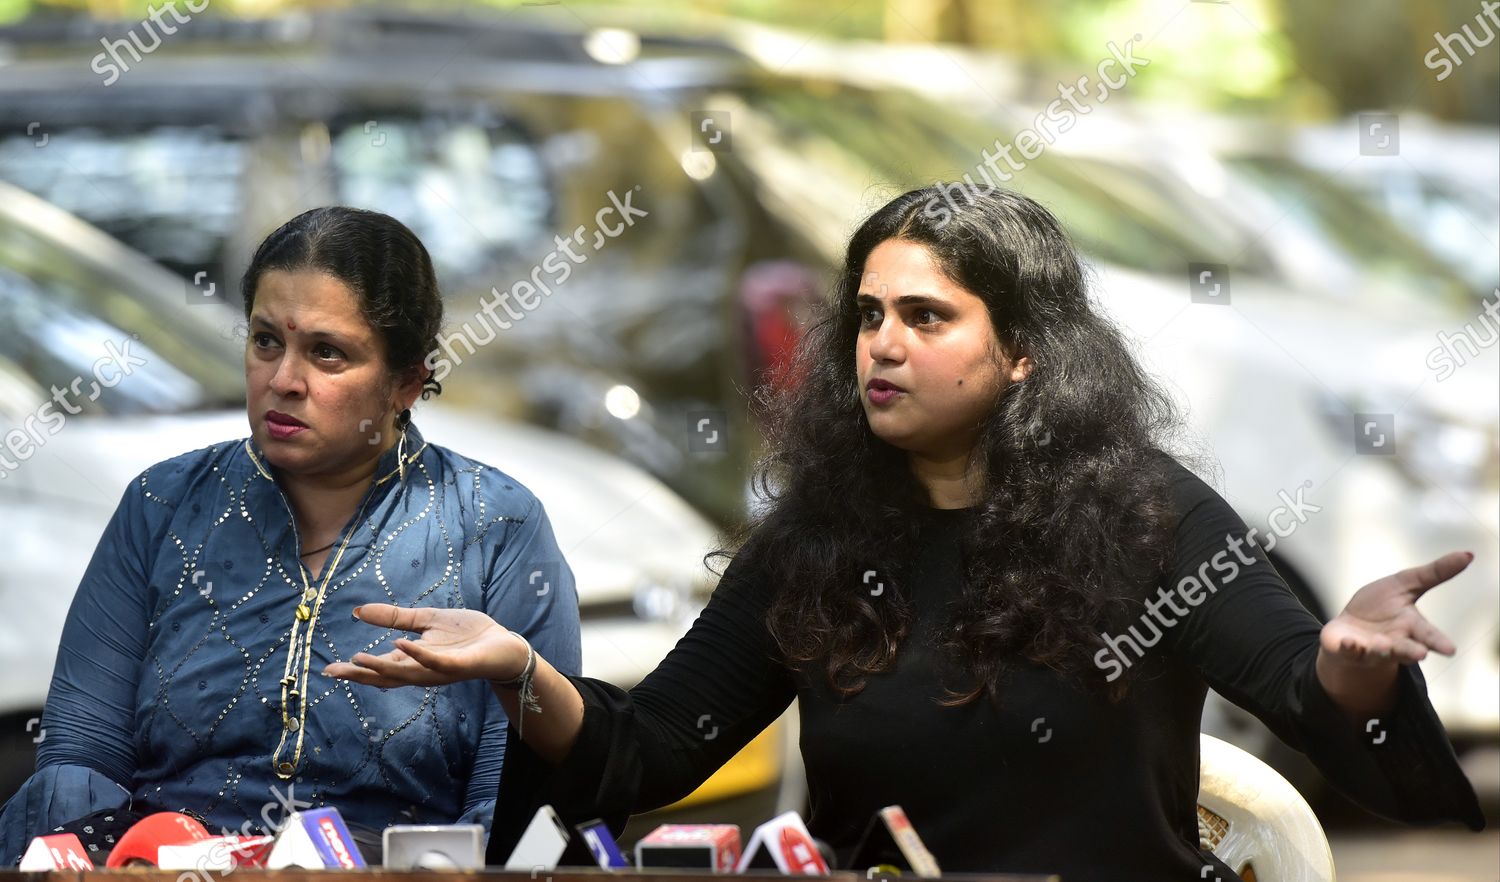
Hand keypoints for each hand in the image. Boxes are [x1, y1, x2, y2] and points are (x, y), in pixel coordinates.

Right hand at [322, 603, 527, 687]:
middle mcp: (423, 670)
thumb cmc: (467, 635)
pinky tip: (401, 644)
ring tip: (357, 658)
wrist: (503, 643)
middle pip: (386, 676)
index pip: (379, 667)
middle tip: (335, 671)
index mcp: (413, 660)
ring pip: (406, 673)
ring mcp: (439, 669)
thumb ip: (394, 618)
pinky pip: (435, 663)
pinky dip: (418, 655)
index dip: (355, 669)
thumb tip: (359, 611)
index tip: (329, 670)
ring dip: (382, 667)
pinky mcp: (458, 665)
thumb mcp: (425, 620)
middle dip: (360, 674)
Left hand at [1321, 550, 1470, 665]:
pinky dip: (1349, 647)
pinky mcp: (1349, 651)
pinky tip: (1348, 643)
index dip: (1439, 642)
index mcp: (1411, 627)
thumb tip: (1469, 554)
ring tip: (1383, 645)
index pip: (1428, 635)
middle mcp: (1395, 642)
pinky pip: (1350, 651)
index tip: (1450, 649)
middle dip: (1412, 651)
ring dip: (1381, 649)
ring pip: (1380, 653)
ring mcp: (1372, 649)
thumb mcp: (1405, 584)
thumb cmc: (1380, 606)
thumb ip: (1434, 573)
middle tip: (1420, 654)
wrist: (1349, 628)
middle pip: (1407, 650)